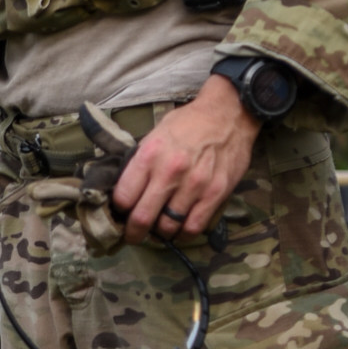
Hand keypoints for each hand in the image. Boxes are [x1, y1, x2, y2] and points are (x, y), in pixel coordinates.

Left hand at [111, 78, 260, 244]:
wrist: (229, 114)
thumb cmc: (188, 123)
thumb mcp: (155, 134)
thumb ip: (141, 161)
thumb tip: (124, 188)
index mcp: (149, 155)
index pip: (123, 197)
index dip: (118, 211)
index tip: (121, 214)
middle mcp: (170, 172)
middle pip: (142, 218)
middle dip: (133, 232)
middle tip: (133, 235)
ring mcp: (194, 185)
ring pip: (168, 227)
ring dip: (160, 233)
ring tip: (158, 230)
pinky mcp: (215, 193)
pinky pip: (193, 227)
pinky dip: (183, 234)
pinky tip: (180, 229)